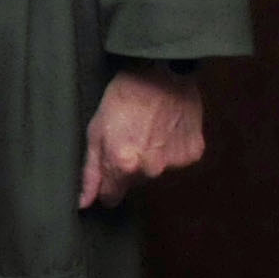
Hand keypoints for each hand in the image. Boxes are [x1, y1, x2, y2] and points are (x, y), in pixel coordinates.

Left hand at [81, 64, 206, 208]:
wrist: (162, 74)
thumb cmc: (123, 98)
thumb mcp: (95, 131)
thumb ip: (90, 171)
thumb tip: (84, 202)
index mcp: (123, 165)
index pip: (111, 197)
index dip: (107, 186)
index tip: (107, 172)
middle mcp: (151, 170)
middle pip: (135, 182)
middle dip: (129, 166)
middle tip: (128, 137)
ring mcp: (175, 164)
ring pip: (157, 171)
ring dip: (151, 157)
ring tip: (148, 129)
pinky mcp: (194, 154)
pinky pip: (177, 160)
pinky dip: (171, 149)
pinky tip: (166, 128)